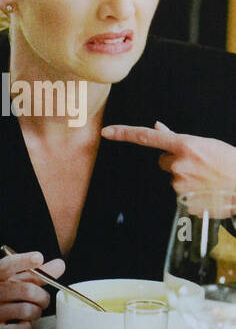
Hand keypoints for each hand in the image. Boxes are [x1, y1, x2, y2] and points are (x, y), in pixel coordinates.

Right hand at [0, 252, 65, 328]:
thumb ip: (26, 273)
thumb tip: (58, 266)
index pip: (7, 264)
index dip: (25, 260)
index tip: (38, 258)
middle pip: (27, 290)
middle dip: (42, 296)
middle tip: (40, 299)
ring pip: (27, 310)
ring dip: (35, 313)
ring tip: (30, 312)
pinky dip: (26, 327)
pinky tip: (20, 324)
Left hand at [101, 121, 235, 195]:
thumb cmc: (230, 162)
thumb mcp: (208, 144)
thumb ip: (178, 137)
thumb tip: (157, 126)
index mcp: (186, 146)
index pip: (147, 137)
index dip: (124, 133)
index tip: (107, 131)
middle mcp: (178, 164)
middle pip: (162, 161)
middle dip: (174, 161)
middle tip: (199, 165)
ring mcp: (179, 184)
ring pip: (172, 178)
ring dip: (184, 177)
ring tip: (206, 177)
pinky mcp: (183, 202)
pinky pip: (179, 193)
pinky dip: (189, 191)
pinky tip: (205, 189)